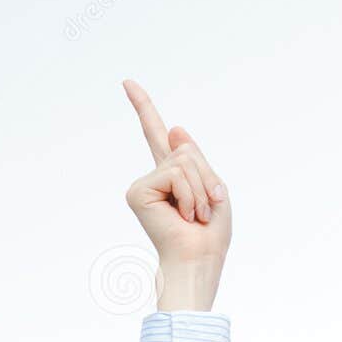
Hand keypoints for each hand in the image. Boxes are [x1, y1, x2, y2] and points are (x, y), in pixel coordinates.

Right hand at [122, 79, 231, 268]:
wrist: (199, 259)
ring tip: (193, 215)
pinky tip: (183, 216)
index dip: (143, 107)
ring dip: (199, 190)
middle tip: (203, 210)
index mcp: (172, 174)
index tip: (128, 83)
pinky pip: (174, 174)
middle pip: (186, 151)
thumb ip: (196, 158)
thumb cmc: (209, 233)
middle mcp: (154, 176)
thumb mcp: (213, 188)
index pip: (156, 134)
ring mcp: (143, 183)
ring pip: (183, 161)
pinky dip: (188, 195)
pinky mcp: (137, 191)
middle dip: (205, 178)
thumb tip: (175, 128)